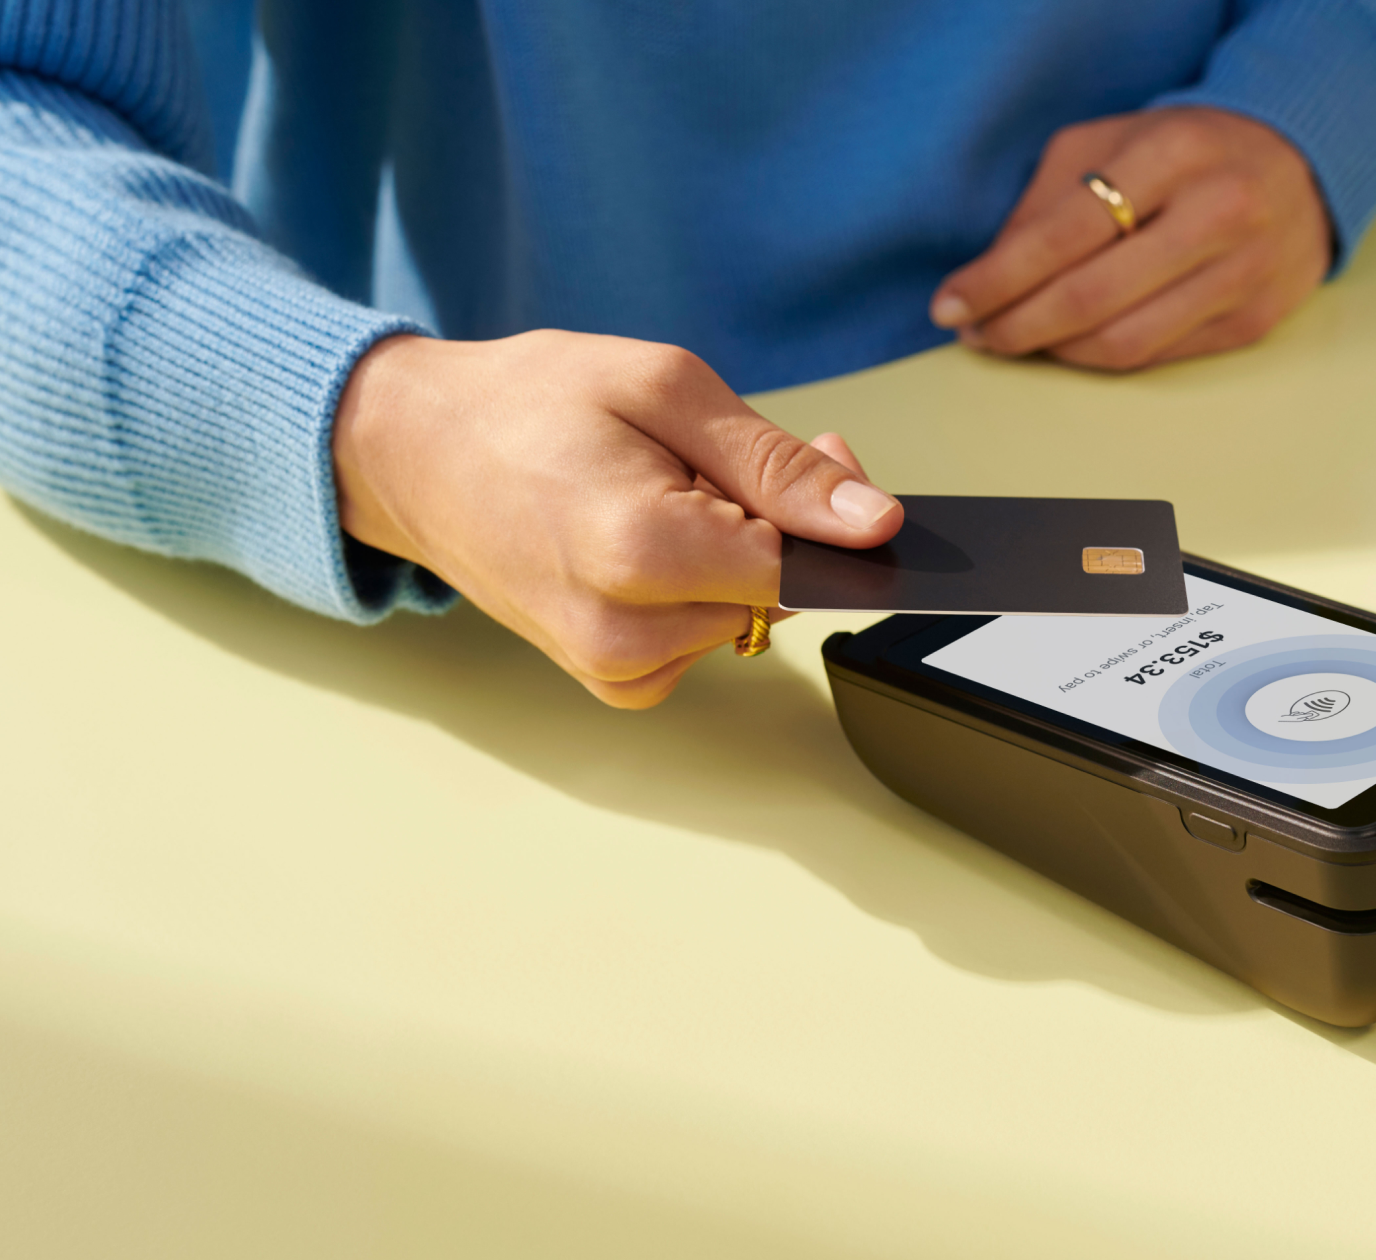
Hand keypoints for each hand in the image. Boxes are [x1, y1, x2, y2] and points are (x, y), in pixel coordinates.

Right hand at [332, 331, 903, 707]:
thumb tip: (874, 522)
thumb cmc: (525, 405)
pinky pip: (707, 642)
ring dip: (737, 556)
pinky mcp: (611, 679)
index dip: (831, 514)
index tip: (826, 464)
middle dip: (781, 526)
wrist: (413, 450)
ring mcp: (613, 666)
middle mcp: (624, 631)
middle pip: (783, 595)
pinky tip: (650, 542)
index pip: (805, 566)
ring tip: (664, 491)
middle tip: (716, 458)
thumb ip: (777, 465)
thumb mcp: (665, 387)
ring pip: (750, 619)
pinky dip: (700, 593)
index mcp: (639, 552)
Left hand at [929, 106, 1331, 370]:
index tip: (952, 303)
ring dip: (1054, 351)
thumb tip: (992, 276)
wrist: (1302, 165)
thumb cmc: (1191, 150)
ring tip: (1018, 339)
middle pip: (1089, 297)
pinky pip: (1157, 356)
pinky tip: (1073, 343)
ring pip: (1123, 342)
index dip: (997, 278)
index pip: (1063, 234)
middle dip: (1016, 325)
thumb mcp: (1112, 141)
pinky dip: (1103, 357)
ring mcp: (1243, 274)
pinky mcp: (1254, 321)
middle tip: (978, 333)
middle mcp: (1217, 214)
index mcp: (1173, 154)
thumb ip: (1048, 199)